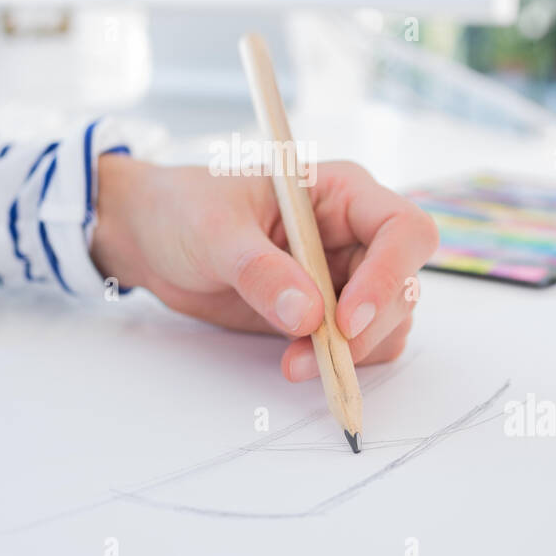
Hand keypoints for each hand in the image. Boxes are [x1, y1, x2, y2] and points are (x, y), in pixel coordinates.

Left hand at [90, 156, 439, 381]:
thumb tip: (308, 315)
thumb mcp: (214, 232)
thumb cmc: (184, 210)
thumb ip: (261, 271)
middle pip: (404, 284)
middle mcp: (354, 232)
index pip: (402, 229)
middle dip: (370, 326)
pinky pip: (361, 344)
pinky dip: (341, 362)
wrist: (151, 237)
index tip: (345, 319)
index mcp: (340, 192)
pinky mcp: (326, 311)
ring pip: (389, 321)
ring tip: (295, 362)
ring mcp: (343, 274)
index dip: (389, 276)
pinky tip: (297, 362)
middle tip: (319, 355)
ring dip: (355, 352)